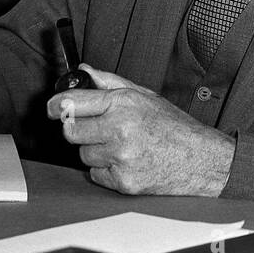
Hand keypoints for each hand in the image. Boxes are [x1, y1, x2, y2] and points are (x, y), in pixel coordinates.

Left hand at [47, 66, 234, 195]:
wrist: (202, 159)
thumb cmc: (174, 127)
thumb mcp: (144, 95)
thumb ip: (109, 82)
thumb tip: (83, 70)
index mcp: (123, 103)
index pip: (73, 103)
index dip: (56, 105)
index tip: (51, 108)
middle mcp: (120, 129)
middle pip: (72, 132)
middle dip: (79, 130)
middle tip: (97, 129)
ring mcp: (121, 158)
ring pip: (84, 155)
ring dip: (95, 151)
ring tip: (122, 146)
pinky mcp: (124, 182)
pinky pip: (96, 175)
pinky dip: (107, 170)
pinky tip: (127, 162)